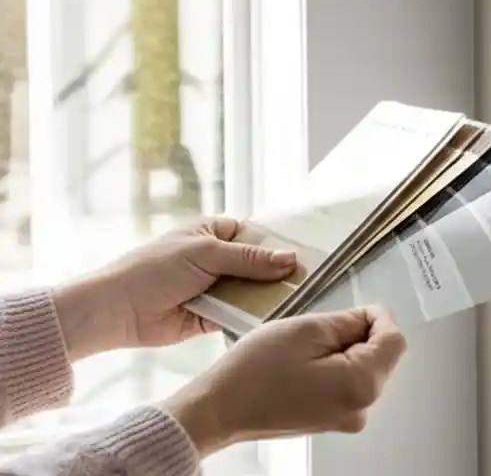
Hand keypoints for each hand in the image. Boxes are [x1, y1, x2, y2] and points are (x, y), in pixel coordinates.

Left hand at [52, 217, 296, 358]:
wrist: (117, 311)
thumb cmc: (154, 269)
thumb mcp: (207, 254)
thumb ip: (250, 258)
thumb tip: (291, 258)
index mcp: (212, 233)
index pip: (254, 234)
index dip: (277, 243)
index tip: (306, 253)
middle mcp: (216, 260)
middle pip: (257, 265)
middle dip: (276, 274)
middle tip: (309, 279)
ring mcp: (214, 288)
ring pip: (251, 291)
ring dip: (266, 297)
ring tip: (300, 300)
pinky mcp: (212, 316)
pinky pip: (240, 315)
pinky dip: (253, 317)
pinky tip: (276, 319)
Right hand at [163, 306, 408, 454]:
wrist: (218, 409)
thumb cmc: (253, 373)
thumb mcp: (306, 330)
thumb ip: (348, 322)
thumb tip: (371, 318)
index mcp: (362, 385)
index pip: (395, 339)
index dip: (377, 317)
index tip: (353, 310)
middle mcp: (362, 409)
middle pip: (382, 355)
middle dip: (358, 335)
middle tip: (317, 332)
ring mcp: (348, 419)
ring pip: (364, 368)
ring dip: (344, 351)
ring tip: (305, 351)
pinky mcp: (332, 421)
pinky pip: (347, 383)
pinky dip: (334, 367)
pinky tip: (303, 366)